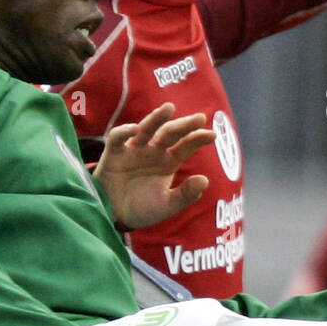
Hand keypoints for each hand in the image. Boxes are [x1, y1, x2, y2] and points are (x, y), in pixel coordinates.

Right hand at [92, 102, 214, 229]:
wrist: (115, 217)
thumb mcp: (167, 206)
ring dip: (157, 118)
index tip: (212, 135)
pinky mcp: (114, 153)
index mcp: (169, 161)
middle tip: (200, 118)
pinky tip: (135, 129)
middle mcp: (154, 151)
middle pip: (170, 133)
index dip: (198, 139)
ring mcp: (134, 150)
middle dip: (184, 125)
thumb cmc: (142, 209)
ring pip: (147, 129)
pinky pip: (118, 138)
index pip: (186, 145)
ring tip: (169, 108)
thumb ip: (185, 195)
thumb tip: (205, 180)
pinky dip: (124, 131)